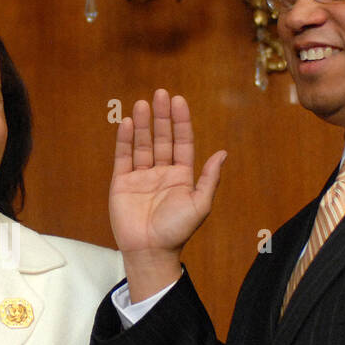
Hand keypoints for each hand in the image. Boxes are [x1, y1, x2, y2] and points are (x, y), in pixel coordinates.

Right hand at [109, 90, 225, 298]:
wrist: (150, 250)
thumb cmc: (177, 231)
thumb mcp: (200, 204)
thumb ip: (209, 178)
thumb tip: (222, 153)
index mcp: (181, 176)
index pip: (181, 142)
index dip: (181, 121)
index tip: (178, 101)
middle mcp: (161, 172)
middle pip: (162, 138)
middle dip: (161, 116)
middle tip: (160, 94)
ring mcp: (140, 177)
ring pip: (142, 144)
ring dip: (143, 124)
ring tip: (142, 103)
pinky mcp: (122, 183)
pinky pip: (124, 157)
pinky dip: (125, 140)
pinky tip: (128, 124)